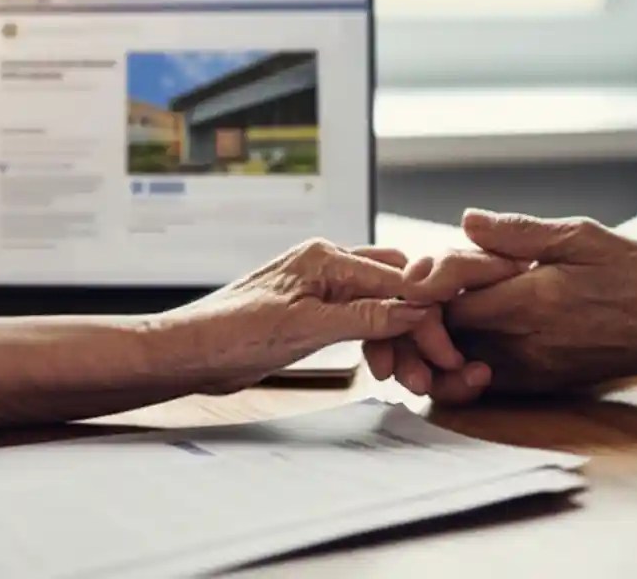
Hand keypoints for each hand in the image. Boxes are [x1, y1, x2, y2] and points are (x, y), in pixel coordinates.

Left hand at [159, 238, 518, 393]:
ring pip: (379, 306)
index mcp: (325, 257)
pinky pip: (358, 321)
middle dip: (419, 326)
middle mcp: (326, 264)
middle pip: (395, 287)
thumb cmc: (233, 333)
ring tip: (409, 379)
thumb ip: (364, 318)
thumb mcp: (306, 328)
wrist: (189, 352)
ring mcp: (319, 287)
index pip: (396, 282)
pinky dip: (375, 343)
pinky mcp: (311, 312)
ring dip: (398, 340)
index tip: (447, 352)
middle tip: (435, 367)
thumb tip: (416, 311)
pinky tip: (381, 369)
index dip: (427, 318)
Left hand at [426, 210, 636, 400]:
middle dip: (426, 313)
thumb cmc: (633, 276)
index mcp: (527, 301)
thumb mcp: (580, 237)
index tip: (423, 270)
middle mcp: (521, 344)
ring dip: (440, 340)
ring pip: (456, 362)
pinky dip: (463, 361)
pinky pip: (482, 381)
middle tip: (426, 289)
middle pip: (443, 335)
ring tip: (440, 312)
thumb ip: (518, 233)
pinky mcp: (536, 385)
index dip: (425, 286)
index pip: (445, 301)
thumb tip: (466, 221)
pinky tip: (468, 335)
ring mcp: (528, 370)